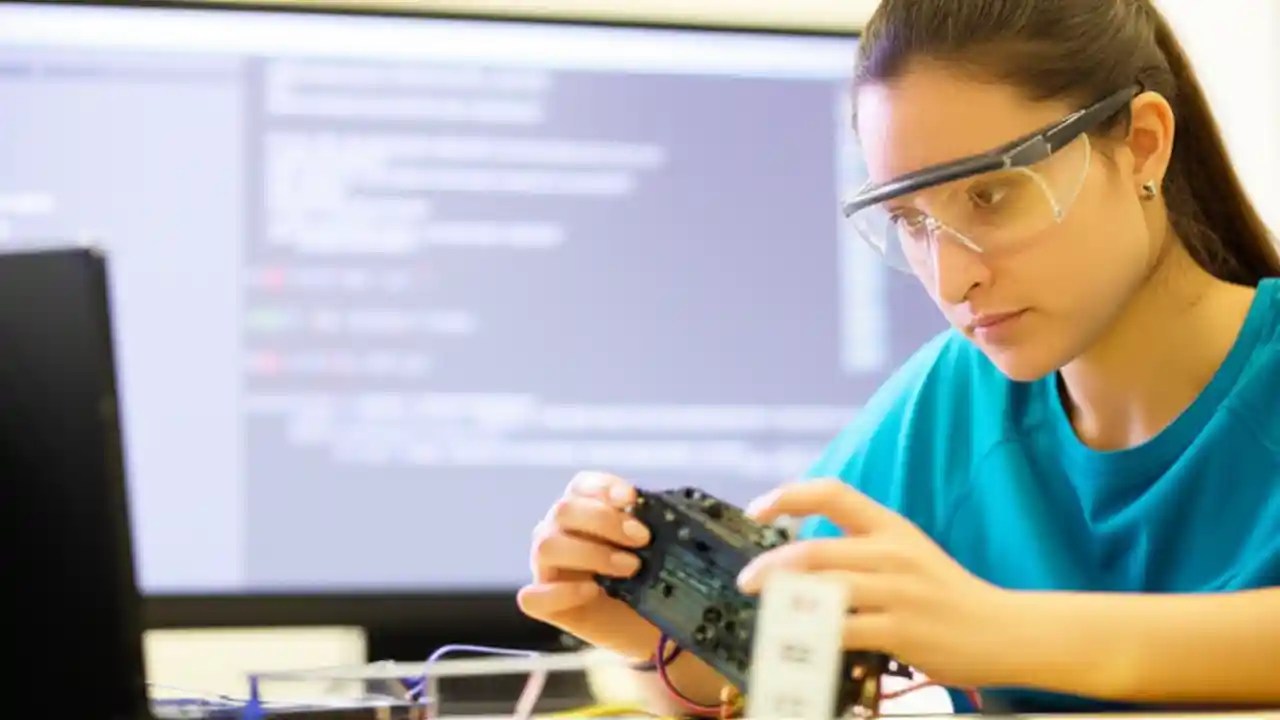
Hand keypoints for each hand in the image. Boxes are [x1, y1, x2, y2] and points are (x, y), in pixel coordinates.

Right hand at [516, 471, 660, 658]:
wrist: (647, 628)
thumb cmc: (647, 580)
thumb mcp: (656, 548)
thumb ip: (653, 525)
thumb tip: (666, 509)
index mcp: (582, 511)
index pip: (581, 485)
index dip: (604, 487)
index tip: (632, 499)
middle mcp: (557, 533)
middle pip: (563, 510)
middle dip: (604, 520)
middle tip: (642, 539)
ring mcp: (546, 568)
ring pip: (547, 546)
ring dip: (591, 553)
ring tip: (629, 567)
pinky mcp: (543, 604)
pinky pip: (534, 597)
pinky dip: (562, 592)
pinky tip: (592, 591)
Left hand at [735, 479, 1020, 688]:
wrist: (1004, 629)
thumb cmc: (947, 594)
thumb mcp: (908, 552)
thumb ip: (861, 547)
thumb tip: (801, 556)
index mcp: (891, 527)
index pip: (833, 493)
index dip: (789, 495)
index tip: (757, 508)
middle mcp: (892, 552)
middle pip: (816, 549)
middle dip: (771, 566)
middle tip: (748, 581)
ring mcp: (898, 592)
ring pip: (825, 589)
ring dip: (785, 602)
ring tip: (766, 613)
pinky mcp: (902, 630)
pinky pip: (846, 631)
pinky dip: (816, 636)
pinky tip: (800, 642)